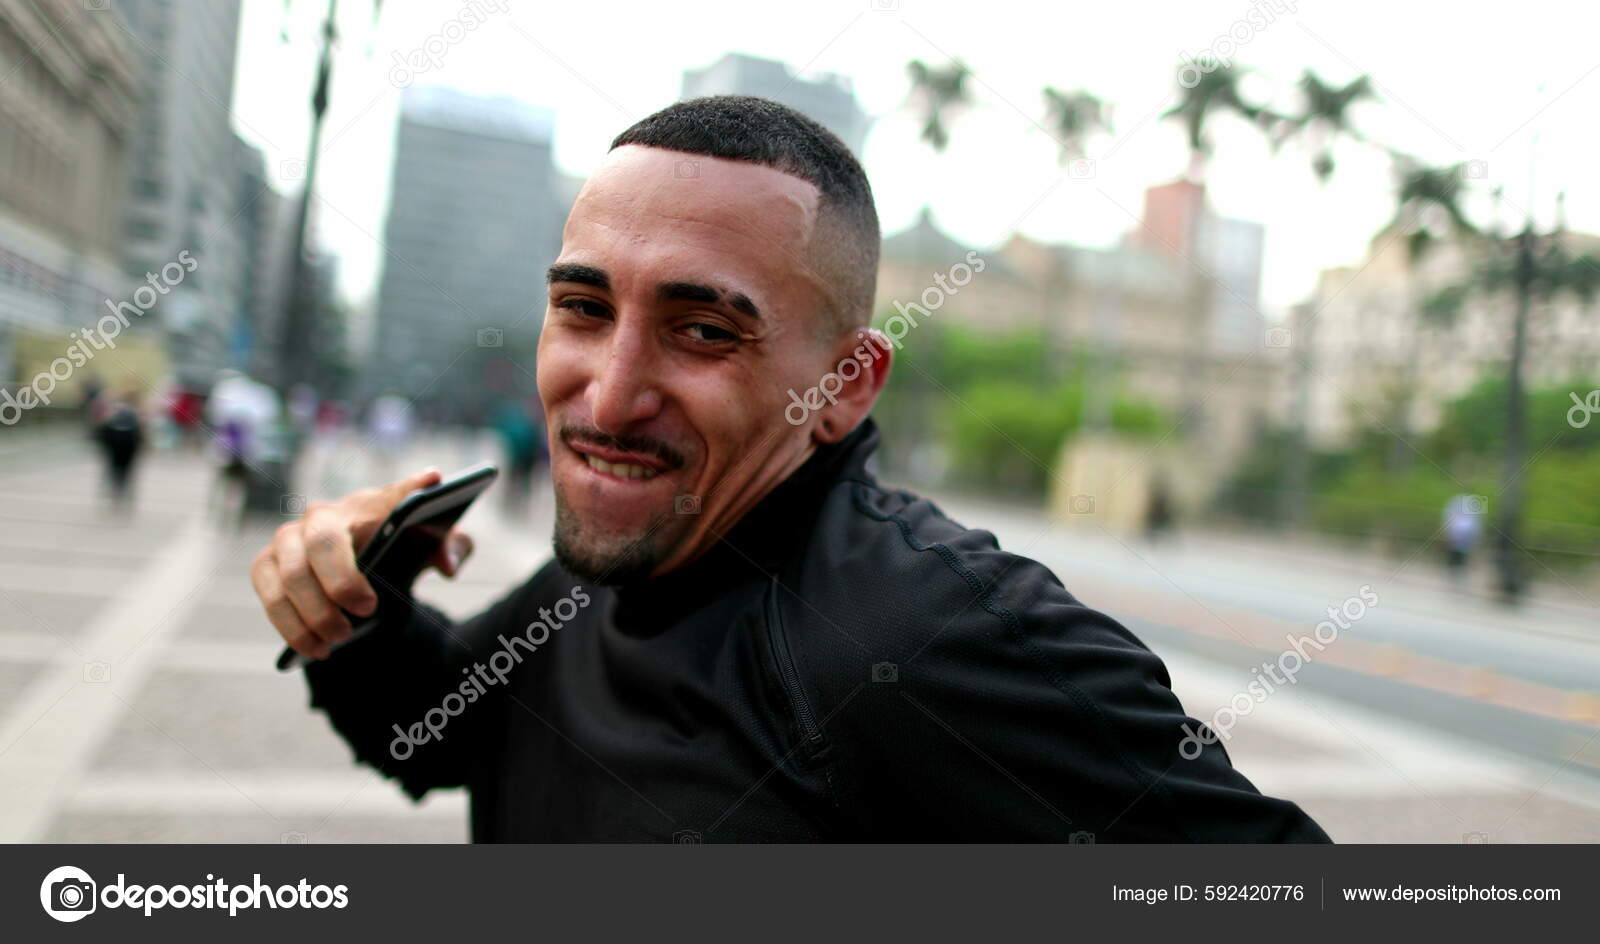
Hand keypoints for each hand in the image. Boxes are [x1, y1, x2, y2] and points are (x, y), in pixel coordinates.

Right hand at [250, 468, 474, 660]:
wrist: (356, 565)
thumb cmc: (395, 549)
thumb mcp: (429, 548)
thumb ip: (451, 548)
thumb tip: (448, 565)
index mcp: (370, 504)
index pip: (393, 493)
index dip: (410, 489)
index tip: (433, 480)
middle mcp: (322, 513)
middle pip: (322, 542)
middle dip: (341, 580)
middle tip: (367, 610)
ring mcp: (287, 538)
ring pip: (289, 576)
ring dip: (313, 614)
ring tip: (340, 639)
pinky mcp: (265, 566)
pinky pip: (270, 599)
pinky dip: (292, 629)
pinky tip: (317, 649)